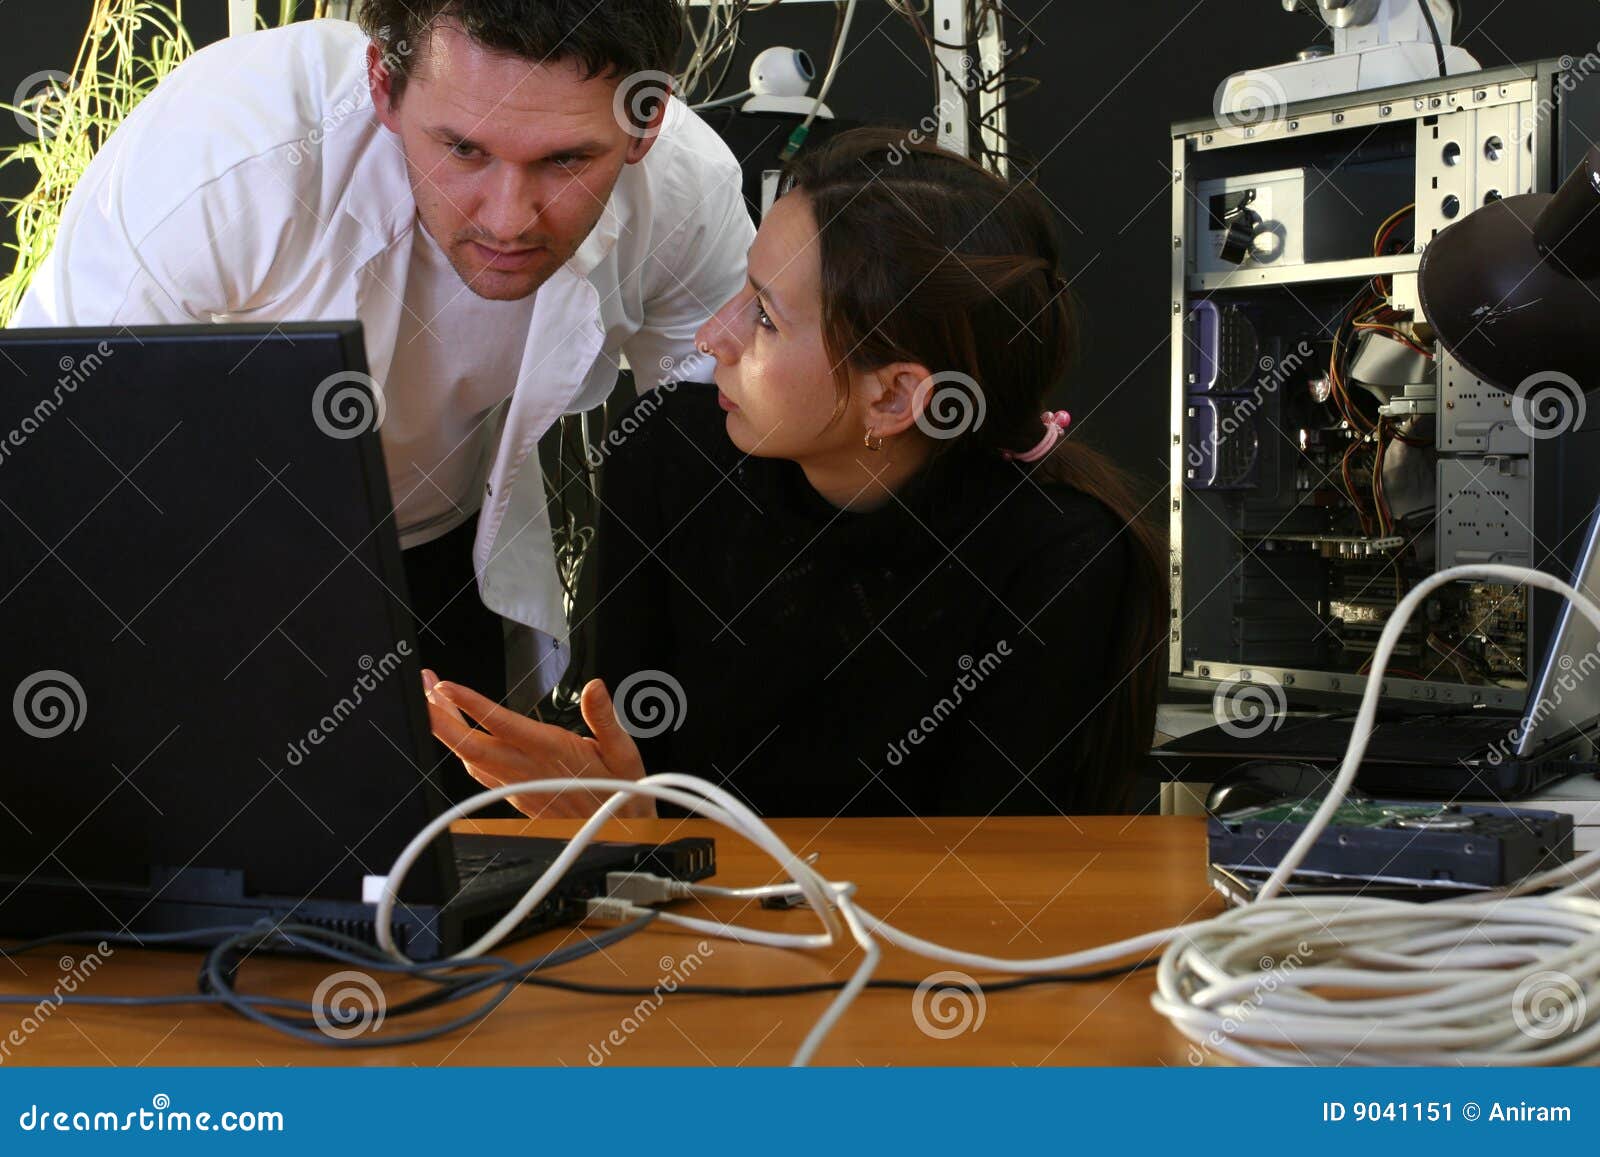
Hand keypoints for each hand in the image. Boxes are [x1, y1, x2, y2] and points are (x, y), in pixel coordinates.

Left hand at [422, 669, 654, 819]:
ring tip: (435, 702)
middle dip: (441, 718)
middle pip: (471, 747)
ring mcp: (519, 787)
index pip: (503, 726)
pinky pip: (481, 774)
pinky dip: (462, 750)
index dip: (471, 706)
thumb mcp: (624, 752)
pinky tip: (459, 735)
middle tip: (425, 688)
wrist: (620, 837)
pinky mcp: (518, 797)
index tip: (447, 687)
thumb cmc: (622, 792)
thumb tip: (594, 688)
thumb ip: (605, 719)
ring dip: (448, 732)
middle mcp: (529, 771)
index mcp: (552, 754)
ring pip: (471, 760)